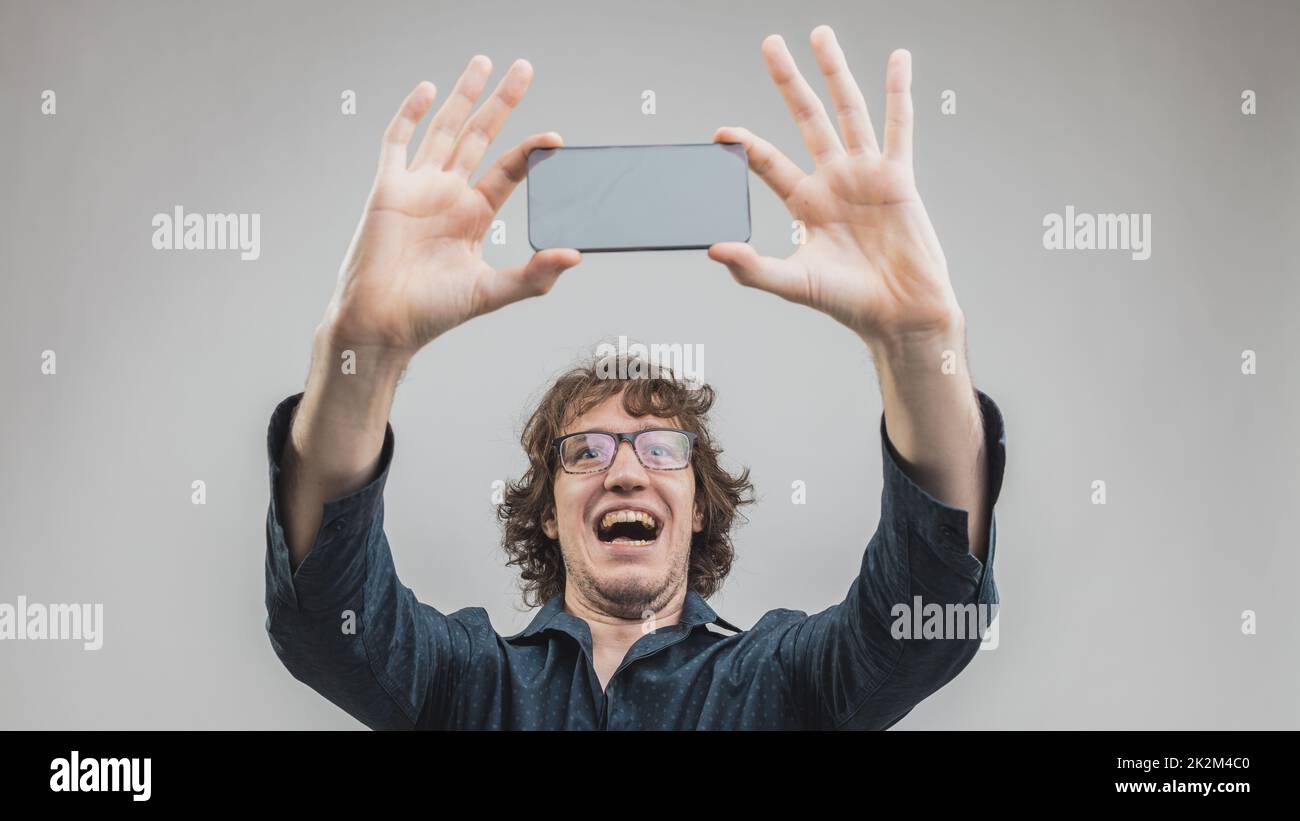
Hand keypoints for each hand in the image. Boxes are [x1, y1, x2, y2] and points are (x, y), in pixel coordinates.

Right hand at [323, 55, 581, 353]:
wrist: (383, 322)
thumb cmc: (433, 313)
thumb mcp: (491, 291)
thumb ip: (534, 275)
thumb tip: (574, 255)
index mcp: (475, 215)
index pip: (510, 169)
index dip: (532, 150)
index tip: (556, 140)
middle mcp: (449, 195)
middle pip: (480, 135)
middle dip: (501, 101)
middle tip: (524, 68)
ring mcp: (419, 187)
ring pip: (444, 128)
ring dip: (462, 95)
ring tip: (483, 63)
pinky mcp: (388, 188)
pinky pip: (397, 141)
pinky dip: (409, 113)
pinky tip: (427, 89)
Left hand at [709, 27, 961, 348]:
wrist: (900, 314)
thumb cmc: (849, 303)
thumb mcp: (793, 284)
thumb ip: (752, 269)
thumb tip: (714, 250)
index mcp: (805, 203)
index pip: (768, 162)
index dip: (745, 146)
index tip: (720, 133)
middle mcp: (834, 180)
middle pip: (806, 118)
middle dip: (788, 81)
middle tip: (771, 45)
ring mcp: (866, 174)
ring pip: (848, 110)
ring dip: (835, 71)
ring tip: (820, 34)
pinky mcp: (898, 177)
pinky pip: (899, 126)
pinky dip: (899, 92)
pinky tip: (898, 59)